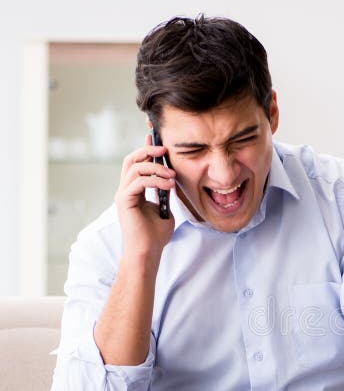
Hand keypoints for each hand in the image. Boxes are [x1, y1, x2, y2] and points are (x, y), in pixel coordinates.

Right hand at [114, 133, 176, 260]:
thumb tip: (171, 180)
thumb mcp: (165, 209)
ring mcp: (123, 194)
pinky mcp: (125, 201)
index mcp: (134, 190)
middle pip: (131, 160)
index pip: (137, 164)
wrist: (148, 251)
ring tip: (172, 176)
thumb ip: (165, 194)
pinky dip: (155, 180)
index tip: (156, 139)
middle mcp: (125, 190)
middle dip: (148, 150)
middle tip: (164, 149)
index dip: (145, 149)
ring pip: (135, 168)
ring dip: (156, 168)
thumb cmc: (156, 235)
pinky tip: (168, 185)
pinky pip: (138, 182)